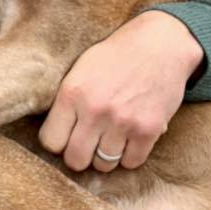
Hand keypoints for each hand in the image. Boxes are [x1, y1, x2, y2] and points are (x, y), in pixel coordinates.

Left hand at [38, 11, 203, 171]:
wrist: (160, 45)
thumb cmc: (116, 55)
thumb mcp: (80, 69)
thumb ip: (66, 101)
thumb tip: (53, 137)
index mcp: (72, 93)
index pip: (50, 141)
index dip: (57, 142)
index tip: (65, 136)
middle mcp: (95, 110)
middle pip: (75, 160)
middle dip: (78, 155)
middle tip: (86, 144)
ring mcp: (122, 122)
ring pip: (103, 164)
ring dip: (105, 155)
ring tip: (109, 138)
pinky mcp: (148, 130)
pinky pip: (131, 162)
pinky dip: (130, 155)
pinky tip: (129, 138)